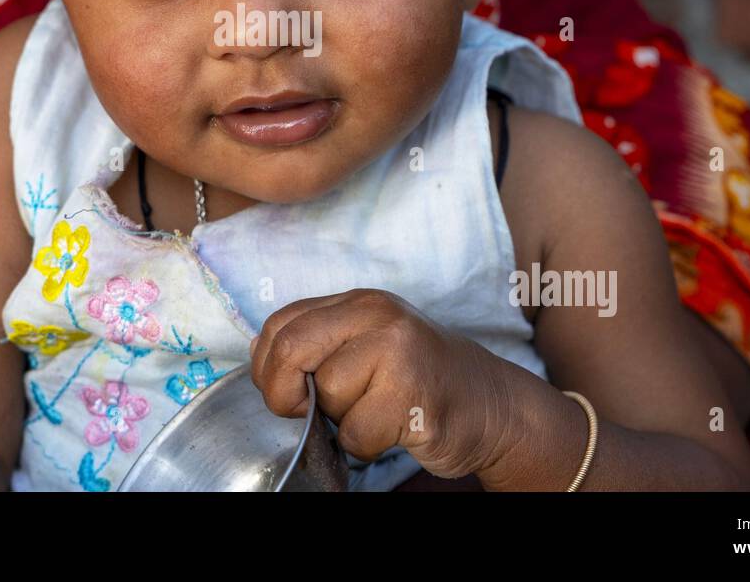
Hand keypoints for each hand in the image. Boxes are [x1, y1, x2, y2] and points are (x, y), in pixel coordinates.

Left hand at [249, 289, 509, 479]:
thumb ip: (317, 341)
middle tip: (308, 413)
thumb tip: (257, 349)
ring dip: (340, 422)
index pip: (281, 324)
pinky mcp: (413, 393)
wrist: (492, 405)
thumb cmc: (419, 380)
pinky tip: (393, 430)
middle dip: (285, 393)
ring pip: (327, 395)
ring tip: (374, 413)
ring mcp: (398, 350)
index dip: (268, 366)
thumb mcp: (366, 345)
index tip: (288, 392)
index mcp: (359, 302)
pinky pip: (357, 432)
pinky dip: (365, 446)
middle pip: (292, 349)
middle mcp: (378, 315)